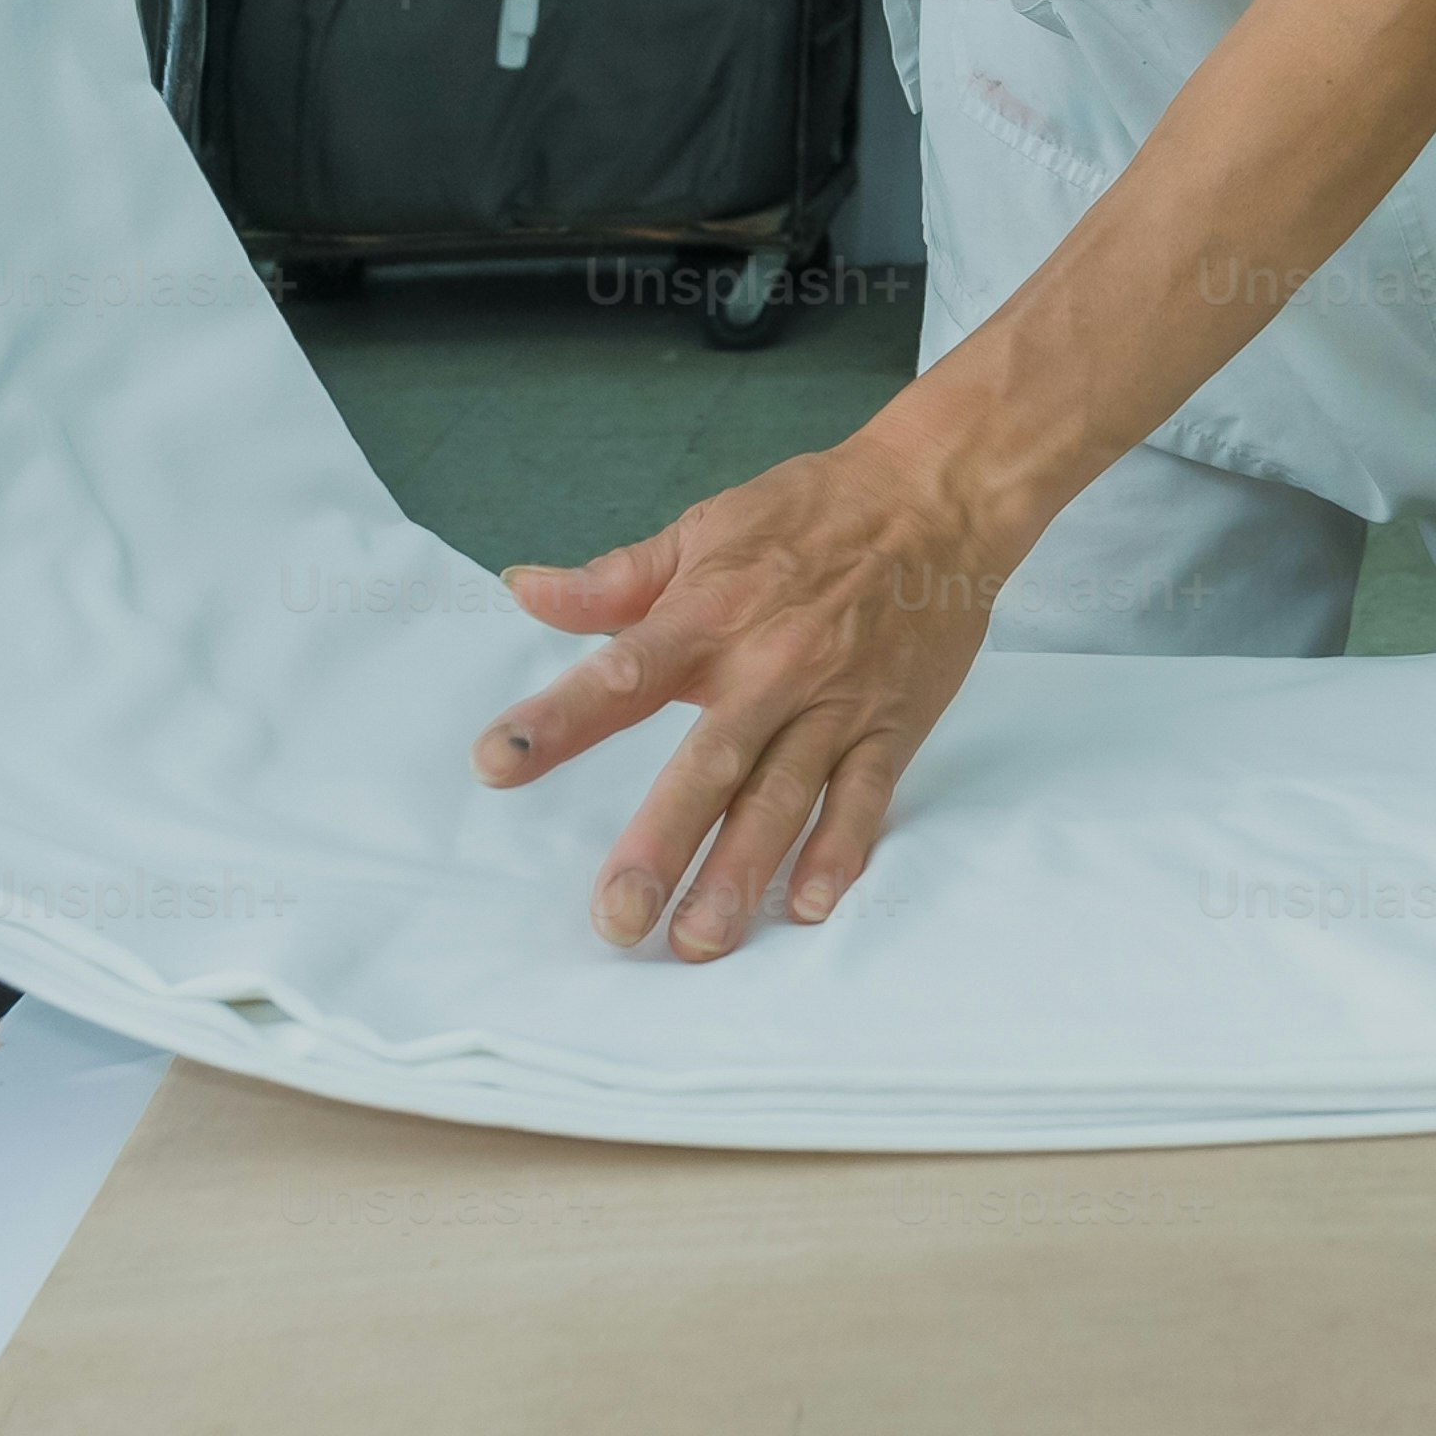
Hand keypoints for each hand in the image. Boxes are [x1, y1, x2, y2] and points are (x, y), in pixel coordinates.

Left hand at [475, 431, 1018, 955]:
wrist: (938, 495)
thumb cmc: (812, 511)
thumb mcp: (705, 528)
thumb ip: (614, 579)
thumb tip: (522, 589)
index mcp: (709, 616)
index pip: (623, 673)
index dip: (560, 718)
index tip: (496, 763)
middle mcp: (769, 667)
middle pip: (709, 765)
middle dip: (662, 842)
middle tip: (617, 916)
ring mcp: (835, 703)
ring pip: (784, 797)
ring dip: (742, 872)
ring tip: (700, 940)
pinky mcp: (892, 725)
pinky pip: (865, 798)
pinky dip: (840, 851)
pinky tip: (809, 906)